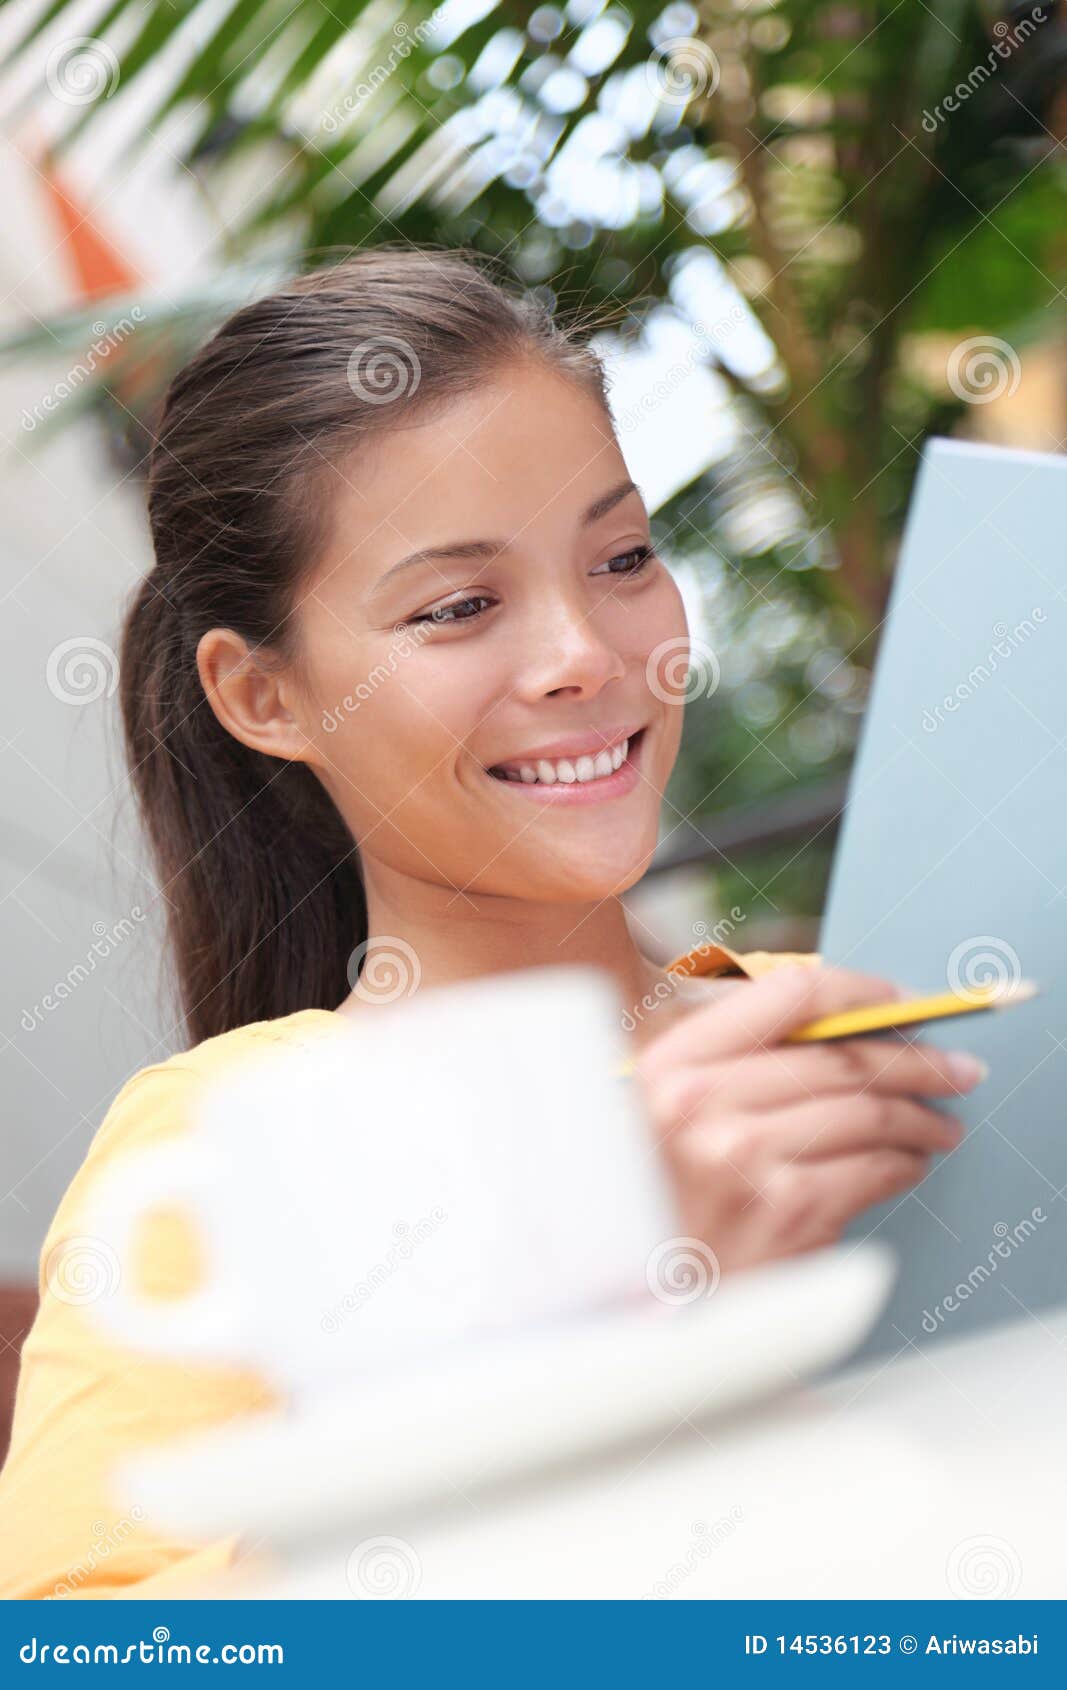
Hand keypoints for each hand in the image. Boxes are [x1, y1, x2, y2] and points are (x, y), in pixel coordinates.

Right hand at [632, 964, 984, 1273]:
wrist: (637, 1303)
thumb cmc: (657, 1200)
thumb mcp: (658, 1109)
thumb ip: (727, 1053)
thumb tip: (836, 1018)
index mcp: (672, 1063)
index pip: (789, 994)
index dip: (860, 994)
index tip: (899, 1005)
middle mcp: (703, 1104)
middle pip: (842, 1056)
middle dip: (914, 1059)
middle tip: (953, 1066)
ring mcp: (746, 1160)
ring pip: (868, 1113)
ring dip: (920, 1116)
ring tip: (939, 1122)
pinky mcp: (787, 1213)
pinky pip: (873, 1170)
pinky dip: (904, 1164)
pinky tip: (909, 1164)